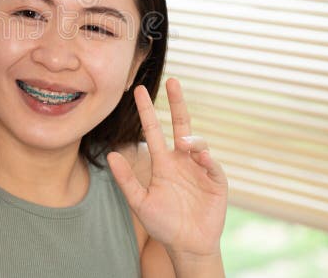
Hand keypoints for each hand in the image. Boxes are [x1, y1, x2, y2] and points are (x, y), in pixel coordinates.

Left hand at [107, 78, 227, 258]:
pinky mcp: (216, 181)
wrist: (188, 246)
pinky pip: (213, 165)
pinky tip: (200, 158)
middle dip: (177, 102)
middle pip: (181, 124)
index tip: (138, 90)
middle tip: (173, 81)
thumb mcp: (140, 202)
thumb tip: (111, 155)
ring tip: (184, 144)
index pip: (154, 130)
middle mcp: (182, 160)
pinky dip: (206, 160)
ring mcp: (200, 169)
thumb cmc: (163, 224)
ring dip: (192, 139)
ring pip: (198, 142)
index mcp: (163, 162)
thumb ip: (126, 180)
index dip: (147, 111)